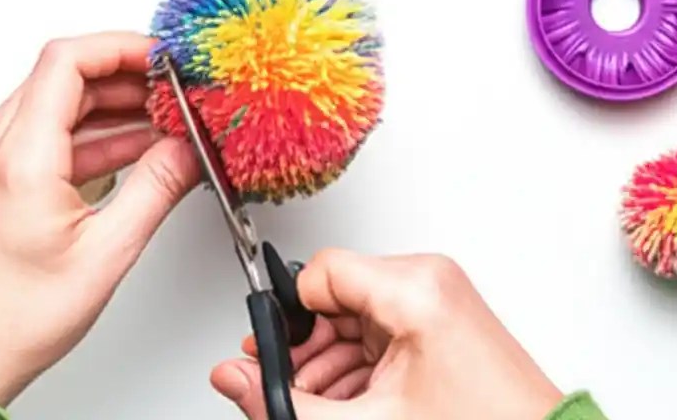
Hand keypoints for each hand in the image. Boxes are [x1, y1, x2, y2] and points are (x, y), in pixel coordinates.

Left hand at [0, 32, 199, 405]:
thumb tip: (187, 150)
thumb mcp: (107, 252)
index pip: (67, 61)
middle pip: (63, 76)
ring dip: (110, 104)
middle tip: (172, 90)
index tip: (163, 59)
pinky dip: (91, 133)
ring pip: (56, 103)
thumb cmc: (17, 317)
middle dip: (125, 75)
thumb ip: (156, 189)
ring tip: (163, 119)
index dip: (120, 48)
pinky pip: (47, 133)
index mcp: (19, 158)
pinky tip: (132, 148)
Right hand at [212, 250, 563, 418]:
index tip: (280, 354)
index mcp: (415, 291)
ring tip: (332, 404)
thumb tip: (233, 378)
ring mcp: (439, 294)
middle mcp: (429, 279)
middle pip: (332, 294)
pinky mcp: (443, 312)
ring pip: (351, 314)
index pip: (319, 271)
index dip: (291, 318)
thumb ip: (287, 403)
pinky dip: (359, 361)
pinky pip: (379, 325)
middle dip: (308, 349)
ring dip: (331, 361)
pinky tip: (357, 400)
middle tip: (296, 388)